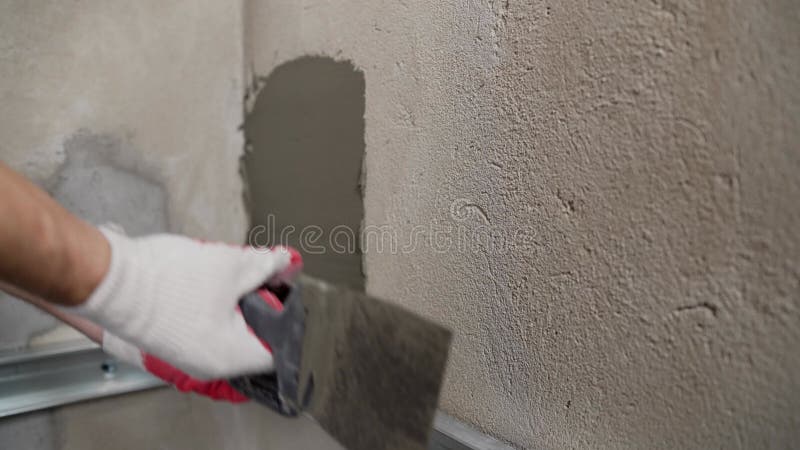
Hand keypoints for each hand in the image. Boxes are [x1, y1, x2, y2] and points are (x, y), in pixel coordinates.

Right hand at [102, 284, 288, 402]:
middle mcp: (210, 365)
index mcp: (230, 356)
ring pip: (230, 328)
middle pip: (254, 336)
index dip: (285, 315)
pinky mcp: (173, 342)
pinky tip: (209, 279)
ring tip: (231, 272)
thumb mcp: (230, 266)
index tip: (284, 290)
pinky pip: (207, 325)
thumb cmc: (167, 280)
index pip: (277, 345)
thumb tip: (285, 263)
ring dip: (236, 300)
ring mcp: (189, 356)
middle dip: (260, 302)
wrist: (108, 280)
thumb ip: (265, 267)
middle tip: (259, 274)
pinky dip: (215, 304)